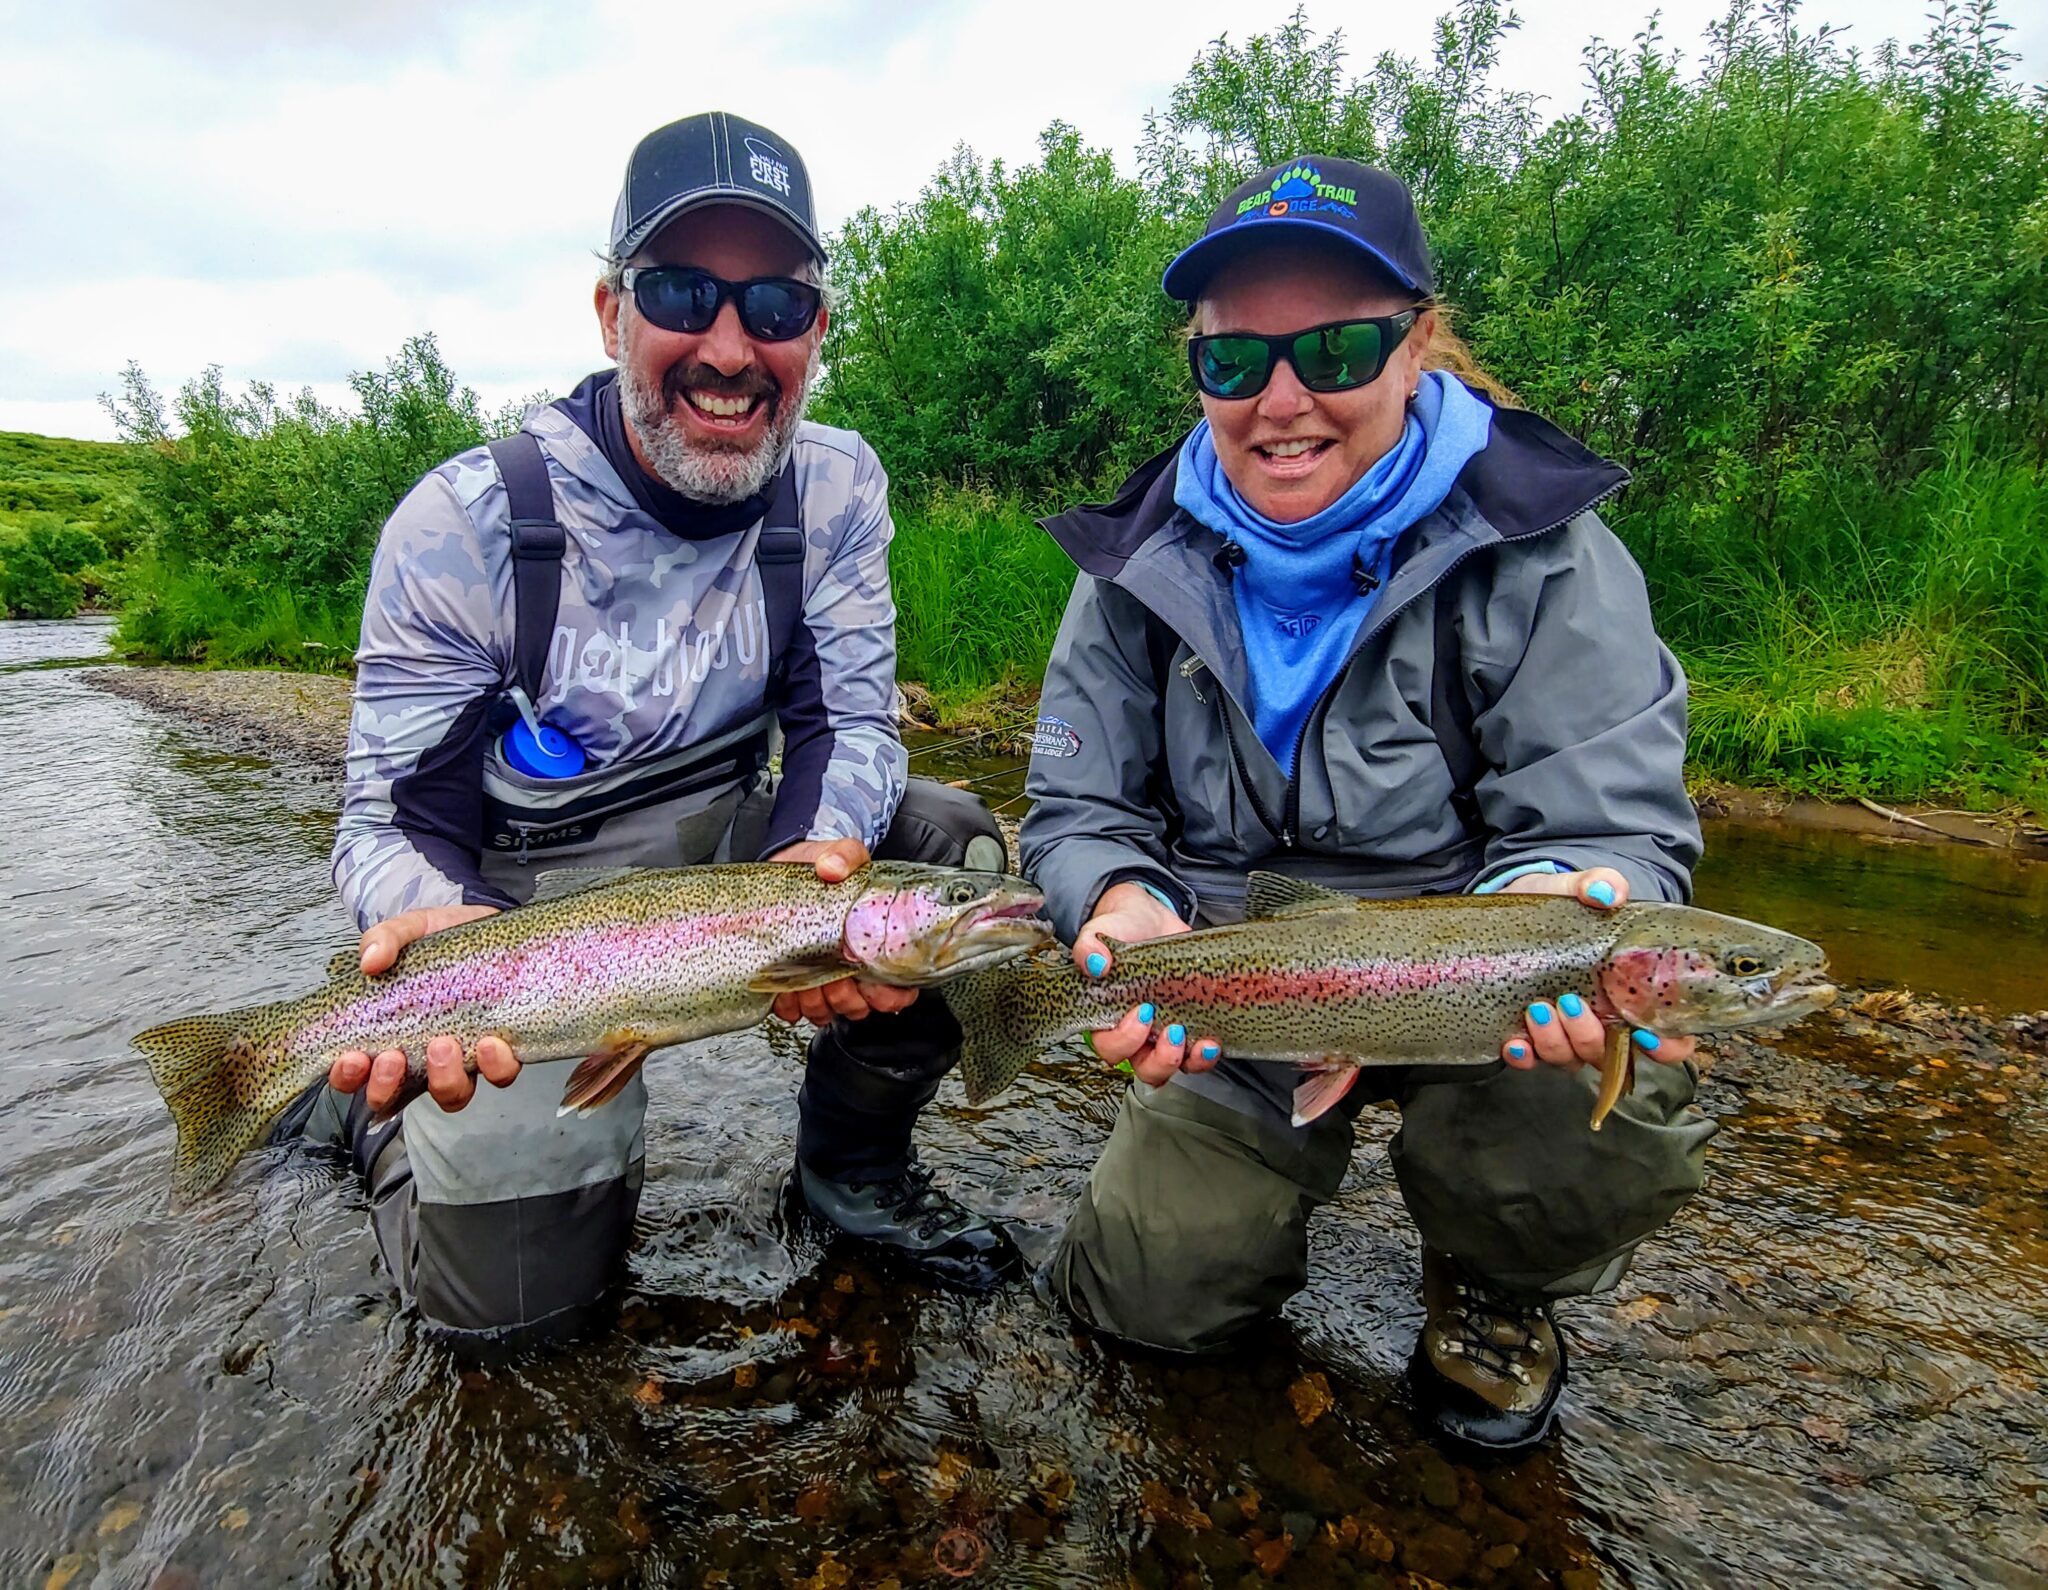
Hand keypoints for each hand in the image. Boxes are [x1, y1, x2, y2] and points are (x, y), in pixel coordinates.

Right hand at [328, 903, 519, 1113]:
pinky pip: (500, 1074)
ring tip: (443, 1044)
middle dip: (386, 1086)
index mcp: (390, 1033)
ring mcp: (462, 1058)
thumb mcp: (410, 930)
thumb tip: (369, 961)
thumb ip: (384, 939)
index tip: (352, 1057)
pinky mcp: (502, 1050)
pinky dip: (494, 1066)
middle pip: (393, 1096)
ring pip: (450, 1095)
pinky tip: (490, 1043)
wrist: (495, 926)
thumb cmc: (444, 938)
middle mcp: (422, 1056)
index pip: (356, 1073)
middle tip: (393, 1057)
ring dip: (442, 1080)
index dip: (348, 1078)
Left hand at [766, 839, 919, 1023]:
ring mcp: (823, 981)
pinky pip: (795, 1011)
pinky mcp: (792, 986)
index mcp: (874, 946)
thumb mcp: (841, 854)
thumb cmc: (823, 867)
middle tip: (833, 973)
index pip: (899, 990)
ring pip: (828, 1012)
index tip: (868, 978)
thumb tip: (832, 868)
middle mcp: (853, 969)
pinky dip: (790, 1003)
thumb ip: (844, 856)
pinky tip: (787, 984)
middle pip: (861, 1007)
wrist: (790, 870)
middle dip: (845, 996)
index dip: (888, 994)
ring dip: (817, 1000)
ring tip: (806, 976)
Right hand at [1075, 882, 1221, 1086]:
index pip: (1110, 1047)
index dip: (1125, 1040)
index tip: (1142, 1012)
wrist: (1148, 919)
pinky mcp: (1190, 1024)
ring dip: (1187, 1061)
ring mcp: (1162, 1032)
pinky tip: (1212, 1041)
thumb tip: (1095, 963)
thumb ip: (1089, 945)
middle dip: (1160, 1060)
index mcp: (1106, 1018)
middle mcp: (1134, 1034)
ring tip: (1200, 1043)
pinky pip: (1196, 1055)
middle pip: (1144, 1068)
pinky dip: (1206, 1055)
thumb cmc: (1120, 931)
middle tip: (1172, 1031)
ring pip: (1171, 1067)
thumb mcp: (1100, 932)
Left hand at [1495, 867, 1696, 1071]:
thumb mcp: (1579, 888)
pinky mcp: (1529, 1033)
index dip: (1667, 1047)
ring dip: (1555, 1042)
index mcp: (1632, 994)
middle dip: (1589, 1036)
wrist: (1513, 909)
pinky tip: (1515, 1042)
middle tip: (1569, 1002)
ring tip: (1538, 1008)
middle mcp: (1603, 1021)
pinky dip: (1524, 1057)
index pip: (1669, 1038)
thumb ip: (1600, 884)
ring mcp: (1565, 1032)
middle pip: (1610, 1054)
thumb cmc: (1560, 905)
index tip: (1646, 1035)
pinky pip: (1530, 1060)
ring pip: (1571, 1059)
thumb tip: (1607, 892)